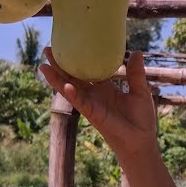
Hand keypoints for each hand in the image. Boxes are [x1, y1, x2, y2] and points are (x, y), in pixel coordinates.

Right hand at [40, 48, 158, 154]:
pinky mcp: (93, 114)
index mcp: (105, 87)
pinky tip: (66, 86)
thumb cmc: (141, 119)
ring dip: (56, 78)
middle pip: (73, 77)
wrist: (142, 141)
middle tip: (47, 49)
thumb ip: (135, 73)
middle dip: (60, 65)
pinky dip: (73, 95)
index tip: (68, 45)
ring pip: (69, 89)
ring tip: (43, 65)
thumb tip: (135, 51)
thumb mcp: (140, 91)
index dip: (77, 58)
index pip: (87, 70)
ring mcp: (91, 104)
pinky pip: (80, 103)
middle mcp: (95, 94)